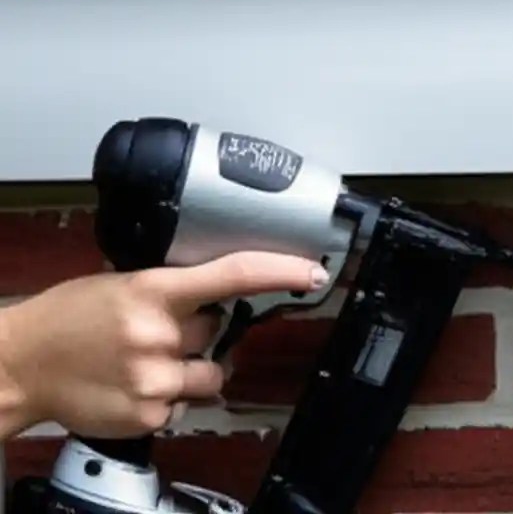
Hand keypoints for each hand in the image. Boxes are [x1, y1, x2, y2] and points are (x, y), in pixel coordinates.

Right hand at [0, 251, 325, 437]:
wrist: (19, 365)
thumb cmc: (68, 320)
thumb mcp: (122, 285)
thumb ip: (171, 289)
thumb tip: (219, 290)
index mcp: (154, 291)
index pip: (233, 274)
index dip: (280, 270)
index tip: (311, 271)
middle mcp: (160, 334)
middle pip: (218, 330)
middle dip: (197, 331)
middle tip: (157, 331)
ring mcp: (156, 377)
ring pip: (210, 372)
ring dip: (188, 368)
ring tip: (143, 361)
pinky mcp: (151, 413)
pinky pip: (186, 403)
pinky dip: (167, 397)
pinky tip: (132, 385)